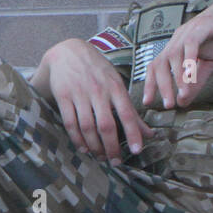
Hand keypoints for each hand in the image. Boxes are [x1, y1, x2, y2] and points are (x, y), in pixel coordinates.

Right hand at [33, 38, 153, 162]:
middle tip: (116, 161)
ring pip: (87, 127)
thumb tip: (149, 134)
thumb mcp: (117, 84)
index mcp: (115, 88)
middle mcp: (98, 91)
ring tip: (101, 157)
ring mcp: (79, 94)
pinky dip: (77, 138)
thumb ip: (131, 111)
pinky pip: (70, 122)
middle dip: (112, 146)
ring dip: (95, 146)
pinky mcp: (63, 96)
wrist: (68, 51)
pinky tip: (84, 148)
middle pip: (106, 125)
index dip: (133, 133)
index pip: (127, 114)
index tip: (137, 150)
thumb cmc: (98, 71)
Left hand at [141, 0, 212, 109]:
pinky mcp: (201, 27)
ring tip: (182, 93)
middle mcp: (178, 39)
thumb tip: (183, 100)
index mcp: (177, 47)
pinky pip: (191, 45)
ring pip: (173, 56)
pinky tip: (190, 74)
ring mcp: (188, 32)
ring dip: (176, 77)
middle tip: (168, 105)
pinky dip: (189, 60)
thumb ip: (196, 82)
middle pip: (160, 63)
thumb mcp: (210, 64)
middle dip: (161, 85)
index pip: (156, 67)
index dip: (151, 84)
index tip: (149, 102)